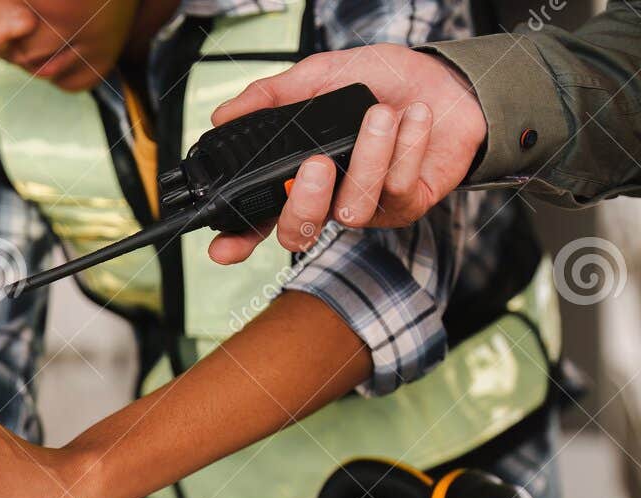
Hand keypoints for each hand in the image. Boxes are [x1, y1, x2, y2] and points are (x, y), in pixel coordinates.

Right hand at [206, 44, 485, 263]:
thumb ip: (272, 95)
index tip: (222, 249)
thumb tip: (223, 115)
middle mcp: (327, 199)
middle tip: (315, 163)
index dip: (238, 239)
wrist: (447, 81)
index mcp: (298, 175)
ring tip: (381, 114)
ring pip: (351, 210)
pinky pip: (396, 191)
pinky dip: (406, 149)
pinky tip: (415, 118)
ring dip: (368, 158)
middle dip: (303, 204)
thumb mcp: (319, 76)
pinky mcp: (406, 206)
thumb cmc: (382, 82)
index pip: (259, 216)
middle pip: (298, 233)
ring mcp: (366, 207)